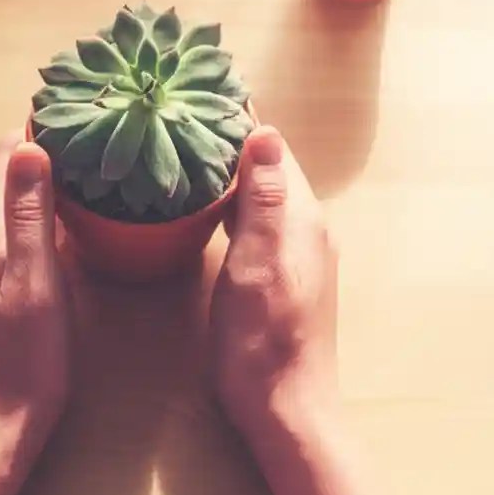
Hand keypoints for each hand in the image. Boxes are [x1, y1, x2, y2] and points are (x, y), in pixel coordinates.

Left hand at [0, 135, 67, 494]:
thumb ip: (30, 212)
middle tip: (80, 127)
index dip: (34, 130)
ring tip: (72, 157)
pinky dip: (22, 202)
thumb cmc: (24, 352)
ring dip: (26, 173)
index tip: (75, 110)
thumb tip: (29, 146)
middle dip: (29, 145)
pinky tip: (53, 208)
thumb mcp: (35, 277)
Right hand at [212, 126, 337, 427]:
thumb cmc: (263, 340)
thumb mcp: (258, 262)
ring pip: (265, 193)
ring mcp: (299, 253)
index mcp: (303, 218)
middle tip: (185, 111)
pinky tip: (208, 204)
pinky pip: (261, 219)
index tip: (205, 87)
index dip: (242, 118)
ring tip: (190, 146)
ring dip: (233, 169)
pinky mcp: (285, 274)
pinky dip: (235, 200)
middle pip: (271, 168)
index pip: (274, 149)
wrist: (286, 407)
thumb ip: (265, 198)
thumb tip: (264, 131)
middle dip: (234, 138)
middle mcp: (308, 228)